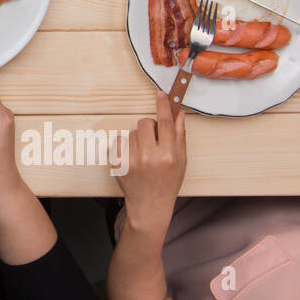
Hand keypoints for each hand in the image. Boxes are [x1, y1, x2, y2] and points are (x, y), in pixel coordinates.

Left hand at [115, 94, 185, 234]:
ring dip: (137, 139)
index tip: (160, 94)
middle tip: (152, 140)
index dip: (162, 105)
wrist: (150, 205)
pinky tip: (131, 159)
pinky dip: (124, 147)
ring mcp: (132, 161)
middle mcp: (150, 157)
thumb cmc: (167, 183)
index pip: (165, 123)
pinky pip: (118, 141)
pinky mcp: (118, 164)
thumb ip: (180, 137)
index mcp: (169, 155)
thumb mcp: (181, 162)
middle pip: (145, 123)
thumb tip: (180, 114)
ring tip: (143, 155)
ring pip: (131, 132)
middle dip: (148, 127)